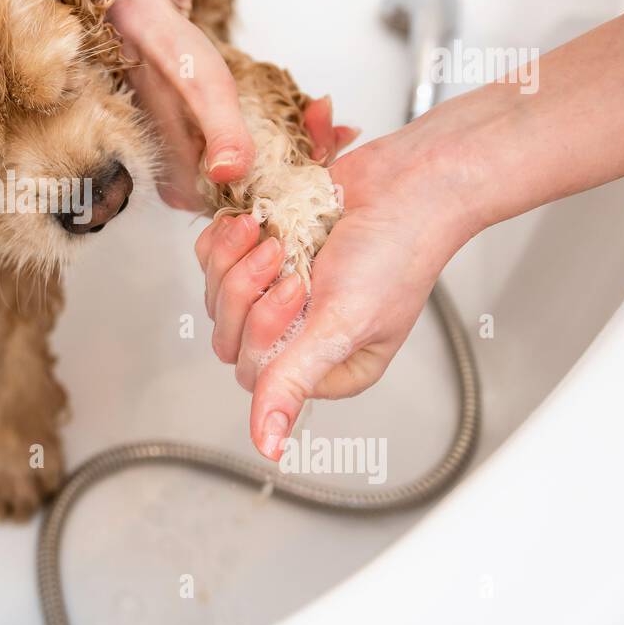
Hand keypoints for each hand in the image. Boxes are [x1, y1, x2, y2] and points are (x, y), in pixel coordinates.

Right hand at [106, 0, 353, 208]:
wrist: (146, 21)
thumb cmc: (171, 51)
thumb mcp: (204, 90)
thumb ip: (222, 133)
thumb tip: (231, 173)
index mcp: (183, 187)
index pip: (250, 203)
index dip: (293, 183)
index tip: (326, 153)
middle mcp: (189, 186)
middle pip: (259, 188)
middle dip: (302, 159)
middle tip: (339, 129)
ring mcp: (198, 167)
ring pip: (261, 169)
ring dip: (298, 144)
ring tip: (326, 117)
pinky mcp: (207, 147)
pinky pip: (254, 148)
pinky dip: (283, 132)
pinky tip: (308, 114)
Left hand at [195, 128, 476, 458]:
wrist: (409, 180)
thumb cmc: (396, 251)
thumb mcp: (342, 324)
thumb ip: (294, 381)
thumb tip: (269, 445)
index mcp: (327, 368)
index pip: (255, 373)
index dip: (263, 329)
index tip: (297, 289)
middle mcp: (300, 335)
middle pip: (231, 335)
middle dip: (248, 290)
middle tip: (284, 259)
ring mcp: (277, 290)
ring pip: (217, 294)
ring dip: (237, 260)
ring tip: (275, 238)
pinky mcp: (261, 251)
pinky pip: (215, 257)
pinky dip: (227, 238)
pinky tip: (255, 222)